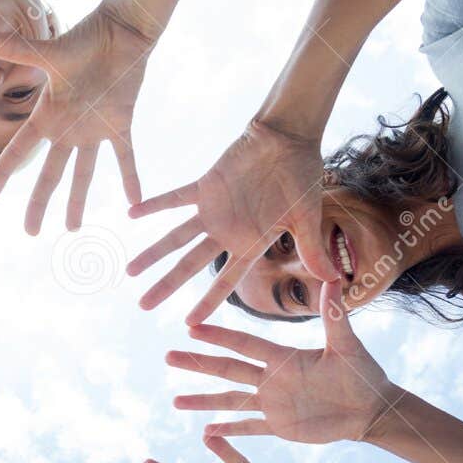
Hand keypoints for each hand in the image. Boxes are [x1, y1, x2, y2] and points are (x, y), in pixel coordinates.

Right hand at [0, 0, 152, 233]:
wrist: (121, 30)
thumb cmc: (85, 37)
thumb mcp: (48, 51)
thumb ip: (15, 48)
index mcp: (46, 115)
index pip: (18, 151)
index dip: (4, 174)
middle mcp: (67, 128)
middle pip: (50, 173)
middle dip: (40, 203)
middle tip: (31, 233)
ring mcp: (93, 130)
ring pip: (84, 173)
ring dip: (78, 201)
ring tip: (74, 229)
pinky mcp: (120, 124)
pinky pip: (125, 158)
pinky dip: (131, 178)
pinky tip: (134, 203)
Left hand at [127, 118, 332, 323]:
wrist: (289, 138)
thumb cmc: (302, 176)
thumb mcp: (308, 217)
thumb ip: (312, 249)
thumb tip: (334, 281)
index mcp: (250, 243)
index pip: (225, 279)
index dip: (208, 301)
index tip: (189, 324)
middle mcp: (227, 232)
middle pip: (190, 265)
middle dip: (167, 285)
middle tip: (143, 306)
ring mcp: (213, 210)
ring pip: (176, 237)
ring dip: (153, 253)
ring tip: (129, 271)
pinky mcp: (205, 186)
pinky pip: (174, 198)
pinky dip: (154, 205)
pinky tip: (131, 215)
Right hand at [172, 282, 399, 442]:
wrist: (372, 409)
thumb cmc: (364, 374)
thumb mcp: (347, 344)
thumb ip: (334, 314)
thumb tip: (333, 276)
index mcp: (283, 357)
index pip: (244, 344)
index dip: (219, 337)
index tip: (191, 327)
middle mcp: (271, 378)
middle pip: (227, 369)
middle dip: (197, 364)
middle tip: (168, 357)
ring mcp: (272, 403)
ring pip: (230, 400)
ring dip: (203, 400)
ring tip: (175, 401)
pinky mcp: (279, 426)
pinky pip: (249, 428)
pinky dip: (229, 431)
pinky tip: (207, 432)